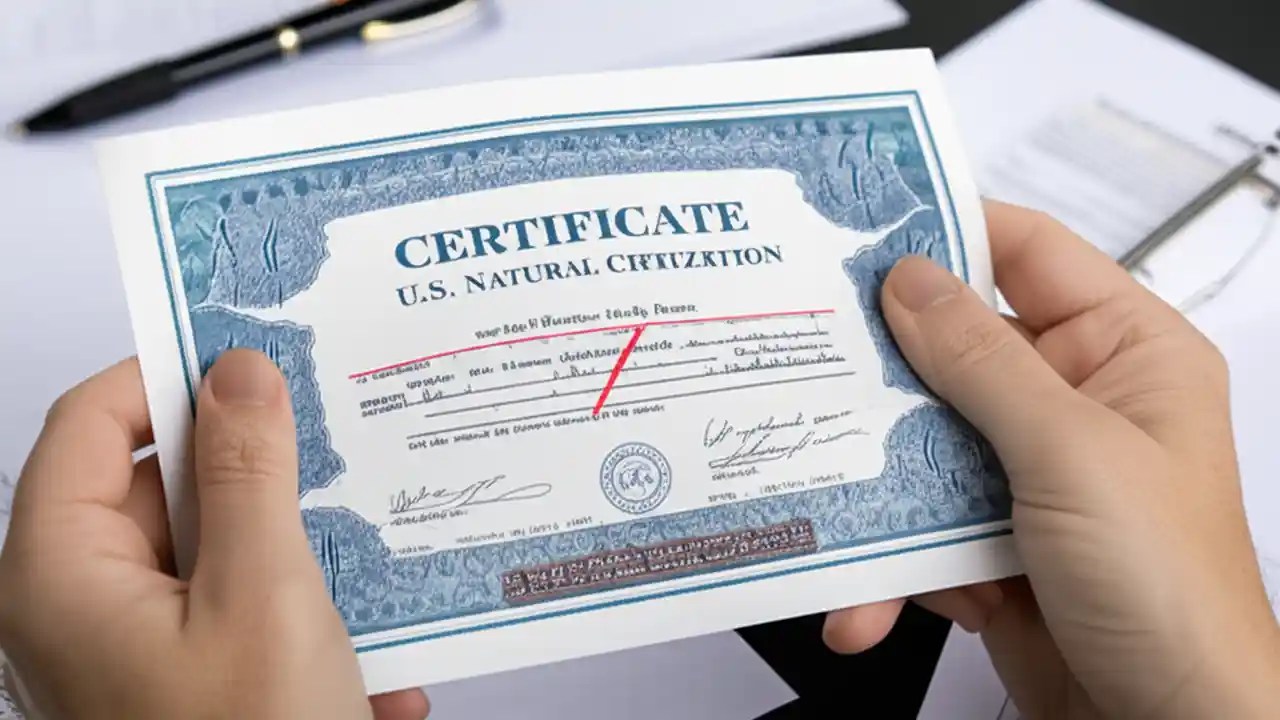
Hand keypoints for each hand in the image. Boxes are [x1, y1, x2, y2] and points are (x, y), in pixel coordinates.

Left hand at [0, 350, 429, 718]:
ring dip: (291, 549)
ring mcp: (127, 653)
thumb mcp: (264, 592)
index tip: (253, 350)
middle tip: (332, 445)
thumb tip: (238, 368)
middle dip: (251, 467)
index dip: (168, 374)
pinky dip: (299, 619)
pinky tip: (371, 670)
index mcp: (59, 576)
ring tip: (364, 557)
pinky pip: (234, 614)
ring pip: (206, 549)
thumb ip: (247, 470)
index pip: (90, 421)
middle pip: (152, 484)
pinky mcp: (177, 685)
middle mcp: (76, 609)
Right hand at [823, 201, 1279, 718]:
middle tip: (811, 358)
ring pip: (922, 444)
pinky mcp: (993, 540)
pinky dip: (889, 563)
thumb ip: (983, 361)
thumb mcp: (1071, 454)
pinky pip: (918, 524)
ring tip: (830, 505)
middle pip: (954, 352)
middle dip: (885, 373)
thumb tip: (911, 279)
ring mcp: (1030, 476)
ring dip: (876, 486)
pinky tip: (872, 600)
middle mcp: (1076, 404)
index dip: (949, 231)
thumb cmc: (1170, 590)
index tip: (864, 224)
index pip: (1028, 254)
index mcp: (1125, 353)